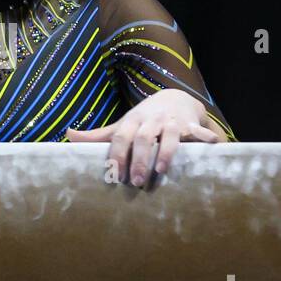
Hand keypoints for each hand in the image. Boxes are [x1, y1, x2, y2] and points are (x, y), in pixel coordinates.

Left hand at [66, 88, 222, 186]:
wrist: (174, 98)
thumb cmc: (143, 119)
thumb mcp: (122, 125)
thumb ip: (99, 135)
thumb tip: (69, 135)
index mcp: (132, 122)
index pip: (120, 138)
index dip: (116, 156)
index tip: (113, 175)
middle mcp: (151, 120)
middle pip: (143, 138)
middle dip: (139, 159)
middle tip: (135, 182)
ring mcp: (172, 122)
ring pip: (169, 135)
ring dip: (166, 151)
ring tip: (162, 169)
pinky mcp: (191, 125)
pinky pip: (199, 131)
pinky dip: (205, 137)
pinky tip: (211, 145)